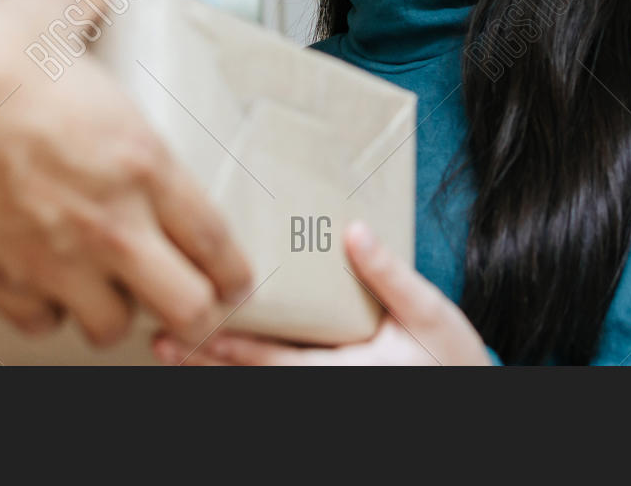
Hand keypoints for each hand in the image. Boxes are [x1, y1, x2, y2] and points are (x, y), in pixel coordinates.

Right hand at [0, 0, 251, 346]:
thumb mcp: (47, 15)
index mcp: (139, 163)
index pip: (214, 241)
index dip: (233, 272)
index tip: (234, 283)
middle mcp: (107, 225)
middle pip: (185, 309)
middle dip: (190, 312)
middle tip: (181, 304)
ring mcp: (50, 262)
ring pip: (109, 327)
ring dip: (110, 311)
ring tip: (103, 289)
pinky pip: (35, 322)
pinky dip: (40, 311)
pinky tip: (36, 286)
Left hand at [151, 221, 492, 365]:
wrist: (471, 399)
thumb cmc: (452, 360)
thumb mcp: (429, 314)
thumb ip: (389, 276)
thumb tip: (353, 232)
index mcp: (343, 372)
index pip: (274, 361)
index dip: (230, 346)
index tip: (192, 326)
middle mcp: (323, 391)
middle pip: (252, 380)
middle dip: (204, 361)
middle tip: (159, 344)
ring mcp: (321, 398)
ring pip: (258, 388)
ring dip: (214, 370)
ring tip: (170, 352)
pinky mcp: (326, 392)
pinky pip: (276, 385)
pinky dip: (243, 372)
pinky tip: (214, 358)